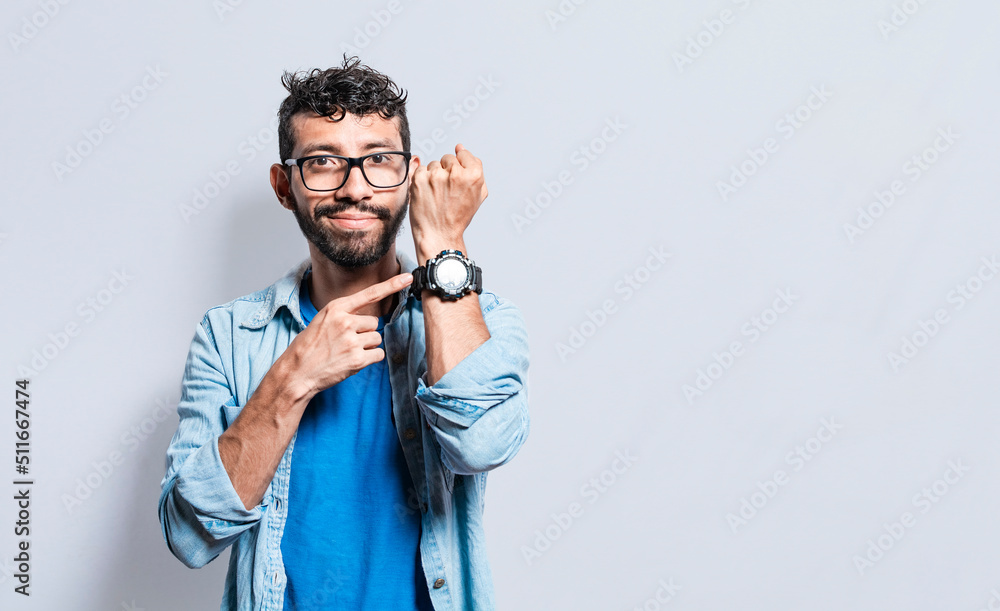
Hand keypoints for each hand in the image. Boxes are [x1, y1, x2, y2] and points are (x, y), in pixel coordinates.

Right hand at [283, 272, 412, 396]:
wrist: (297, 371)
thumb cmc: (309, 346)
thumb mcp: (323, 320)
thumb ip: (345, 315)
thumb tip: (369, 319)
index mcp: (336, 308)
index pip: (369, 294)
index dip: (391, 285)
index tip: (408, 277)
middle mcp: (345, 322)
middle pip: (374, 322)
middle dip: (365, 333)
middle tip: (345, 342)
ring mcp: (351, 340)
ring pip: (377, 338)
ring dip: (366, 346)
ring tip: (346, 352)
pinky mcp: (357, 359)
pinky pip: (378, 354)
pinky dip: (369, 359)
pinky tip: (352, 361)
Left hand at [409, 143, 487, 254]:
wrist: (439, 235)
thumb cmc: (458, 217)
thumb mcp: (477, 195)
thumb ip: (475, 168)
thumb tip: (461, 148)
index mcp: (474, 175)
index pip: (464, 154)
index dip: (460, 167)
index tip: (455, 179)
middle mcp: (456, 173)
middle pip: (448, 158)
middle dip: (447, 171)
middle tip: (446, 191)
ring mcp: (436, 175)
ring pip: (434, 164)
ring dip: (434, 176)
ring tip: (436, 195)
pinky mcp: (420, 179)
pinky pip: (421, 170)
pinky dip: (422, 180)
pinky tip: (427, 194)